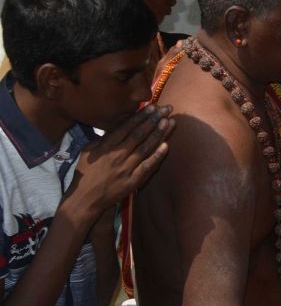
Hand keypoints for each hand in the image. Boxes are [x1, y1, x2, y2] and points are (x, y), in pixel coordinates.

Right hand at [67, 105, 173, 219]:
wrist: (85, 198)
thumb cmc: (86, 174)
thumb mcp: (88, 151)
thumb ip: (103, 138)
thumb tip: (117, 126)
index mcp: (105, 146)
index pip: (127, 127)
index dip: (141, 116)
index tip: (153, 106)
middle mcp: (117, 155)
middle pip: (139, 134)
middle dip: (154, 120)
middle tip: (167, 109)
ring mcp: (125, 168)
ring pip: (145, 147)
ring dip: (159, 134)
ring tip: (170, 122)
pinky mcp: (132, 181)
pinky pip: (147, 166)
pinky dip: (157, 156)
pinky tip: (166, 146)